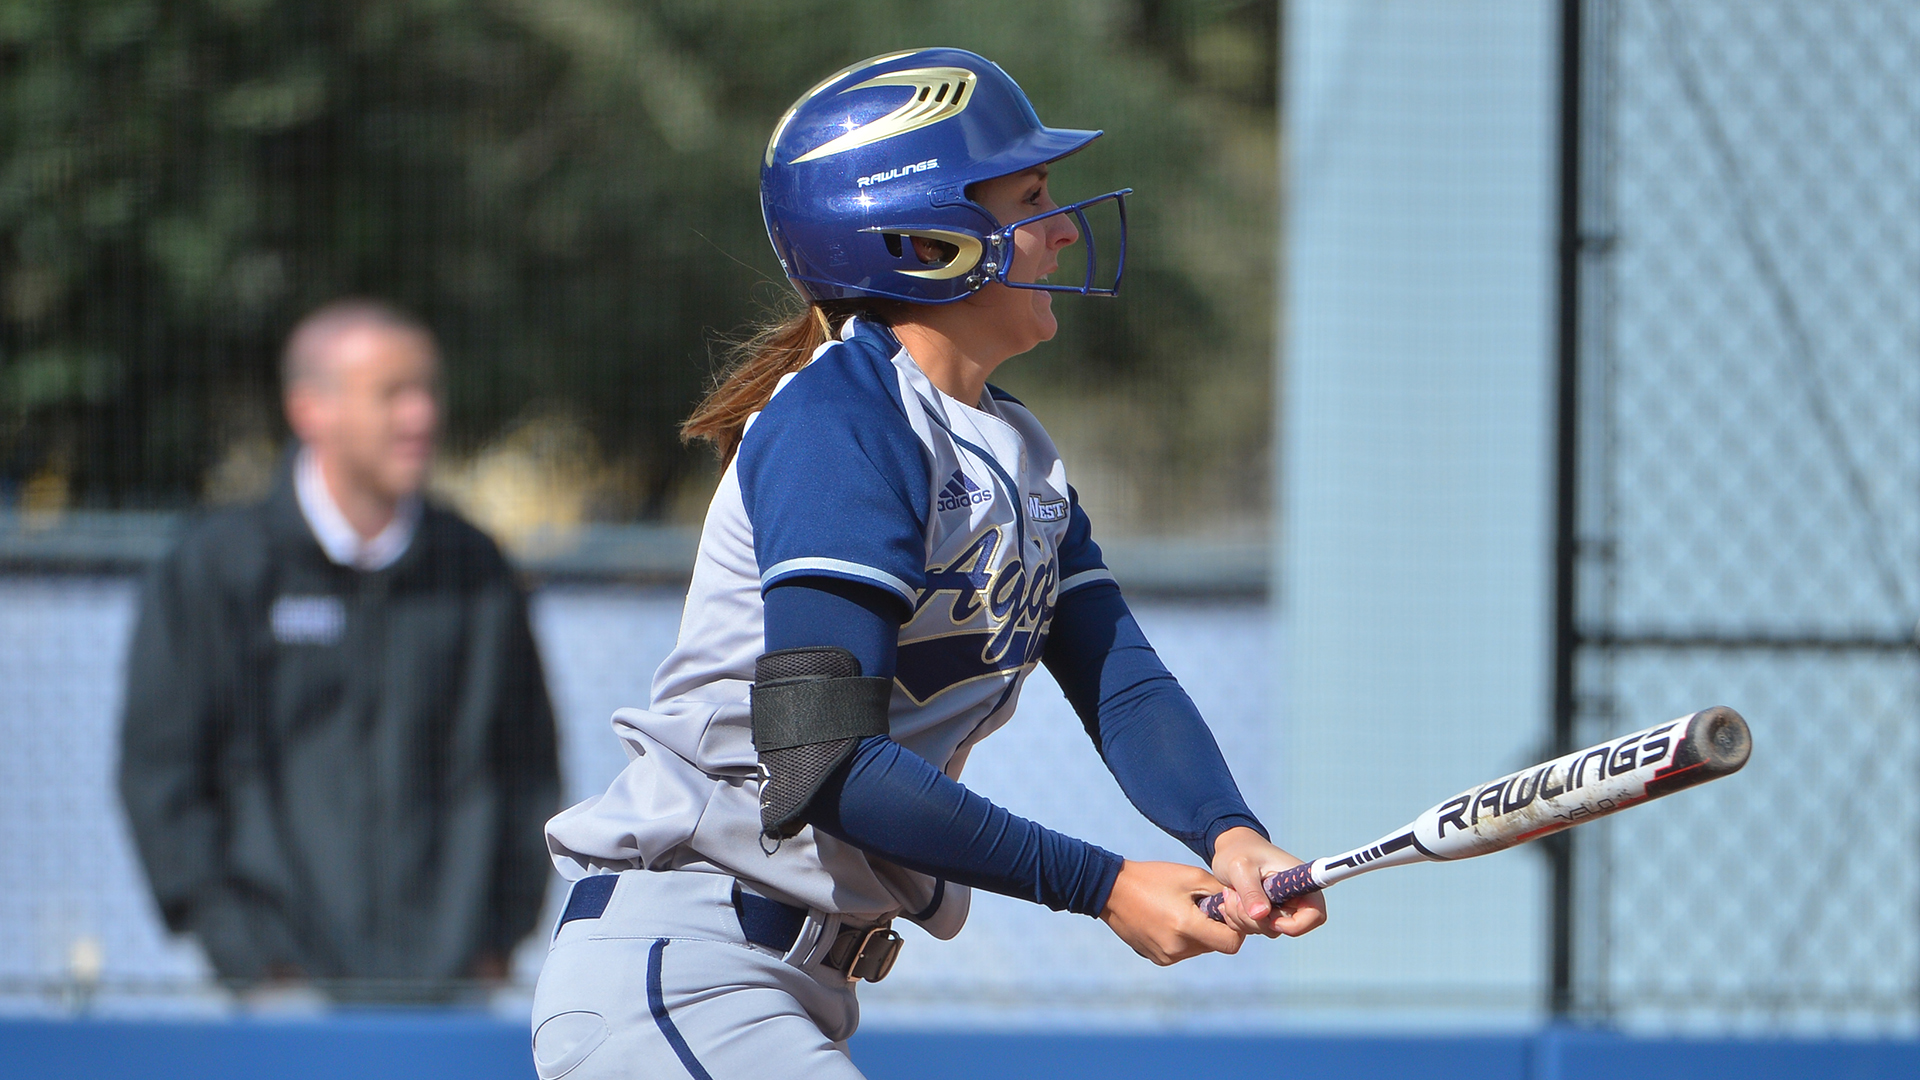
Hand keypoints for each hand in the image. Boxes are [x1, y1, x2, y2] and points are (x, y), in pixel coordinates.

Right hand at [1099, 860, 1245, 964]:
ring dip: (1200, 933)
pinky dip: (1184, 939)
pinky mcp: (1158, 959)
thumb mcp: (1191, 876)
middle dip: (1216, 928)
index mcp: (1186, 926)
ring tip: (1181, 910)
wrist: (1111, 890)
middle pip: (1216, 946)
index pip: (1231, 943)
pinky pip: (1184, 952)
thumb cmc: (1154, 878)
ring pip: (1200, 949)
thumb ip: (1221, 892)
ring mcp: (1166, 956)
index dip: (1236, 928)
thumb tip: (1242, 906)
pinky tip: (1168, 919)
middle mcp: (1177, 948)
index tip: (1226, 911)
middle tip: (1202, 905)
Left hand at [1209, 826, 1328, 938]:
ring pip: (1266, 929)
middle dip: (1255, 918)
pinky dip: (1237, 920)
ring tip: (1232, 892)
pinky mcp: (1265, 914)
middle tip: (1236, 896)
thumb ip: (1251, 891)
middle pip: (1284, 927)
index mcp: (1298, 882)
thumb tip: (1261, 915)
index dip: (1297, 925)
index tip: (1270, 918)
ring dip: (1242, 917)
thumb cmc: (1239, 851)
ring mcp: (1279, 908)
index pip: (1316, 914)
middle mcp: (1293, 897)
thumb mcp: (1241, 867)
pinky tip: (1230, 899)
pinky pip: (1253, 929)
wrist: (1229, 849)